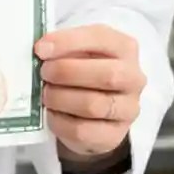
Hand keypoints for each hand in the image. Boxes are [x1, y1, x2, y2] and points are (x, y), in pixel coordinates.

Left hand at [34, 25, 145, 162]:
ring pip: (94, 105)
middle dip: (67, 72)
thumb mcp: (77, 52)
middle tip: (44, 73)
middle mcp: (133, 78)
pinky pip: (83, 130)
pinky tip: (51, 113)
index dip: (68, 42)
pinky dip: (60, 121)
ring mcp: (128, 109)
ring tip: (46, 94)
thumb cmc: (83, 73)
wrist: (93, 115)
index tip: (41, 49)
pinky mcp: (114, 135)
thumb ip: (64, 48)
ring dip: (61, 98)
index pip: (101, 38)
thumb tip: (41, 50)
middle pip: (107, 75)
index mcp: (124, 48)